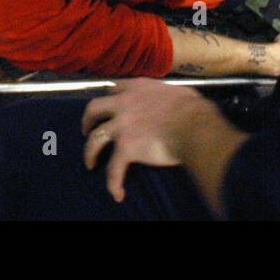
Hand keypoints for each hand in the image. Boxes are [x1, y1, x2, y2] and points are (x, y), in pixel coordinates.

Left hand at [82, 79, 217, 201]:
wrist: (193, 125)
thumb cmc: (192, 109)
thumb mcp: (177, 91)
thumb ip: (167, 95)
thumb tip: (178, 103)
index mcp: (138, 88)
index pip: (115, 87)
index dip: (110, 97)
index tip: (109, 104)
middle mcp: (124, 104)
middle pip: (94, 108)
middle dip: (87, 119)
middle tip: (86, 129)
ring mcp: (122, 126)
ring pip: (95, 138)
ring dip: (90, 152)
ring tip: (90, 163)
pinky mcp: (126, 148)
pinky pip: (114, 169)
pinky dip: (114, 182)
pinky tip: (117, 193)